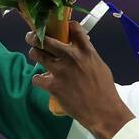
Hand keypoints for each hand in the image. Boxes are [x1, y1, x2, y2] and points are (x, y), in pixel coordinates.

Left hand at [26, 22, 132, 138]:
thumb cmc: (105, 91)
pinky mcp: (53, 85)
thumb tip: (80, 49)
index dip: (64, 25)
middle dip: (35, 36)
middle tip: (32, 37)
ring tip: (36, 55)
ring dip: (34, 53)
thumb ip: (88, 56)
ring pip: (36, 54)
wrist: (103, 112)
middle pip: (47, 39)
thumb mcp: (100, 67)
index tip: (58, 27)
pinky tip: (43, 82)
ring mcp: (61, 71)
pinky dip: (38, 80)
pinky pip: (36, 78)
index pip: (74, 29)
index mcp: (86, 52)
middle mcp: (72, 57)